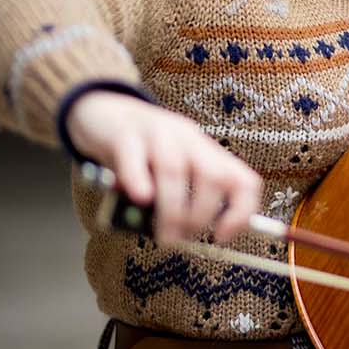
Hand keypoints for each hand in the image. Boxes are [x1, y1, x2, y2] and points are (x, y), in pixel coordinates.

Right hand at [65, 90, 261, 244]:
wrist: (105, 111)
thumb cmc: (141, 152)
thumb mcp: (168, 174)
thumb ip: (176, 202)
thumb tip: (177, 237)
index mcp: (207, 152)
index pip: (244, 181)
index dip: (241, 212)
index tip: (222, 237)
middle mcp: (188, 140)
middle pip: (212, 176)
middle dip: (200, 215)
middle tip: (180, 236)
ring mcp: (157, 133)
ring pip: (174, 169)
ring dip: (171, 209)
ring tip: (162, 234)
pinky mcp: (123, 134)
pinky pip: (133, 157)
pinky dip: (138, 180)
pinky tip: (139, 198)